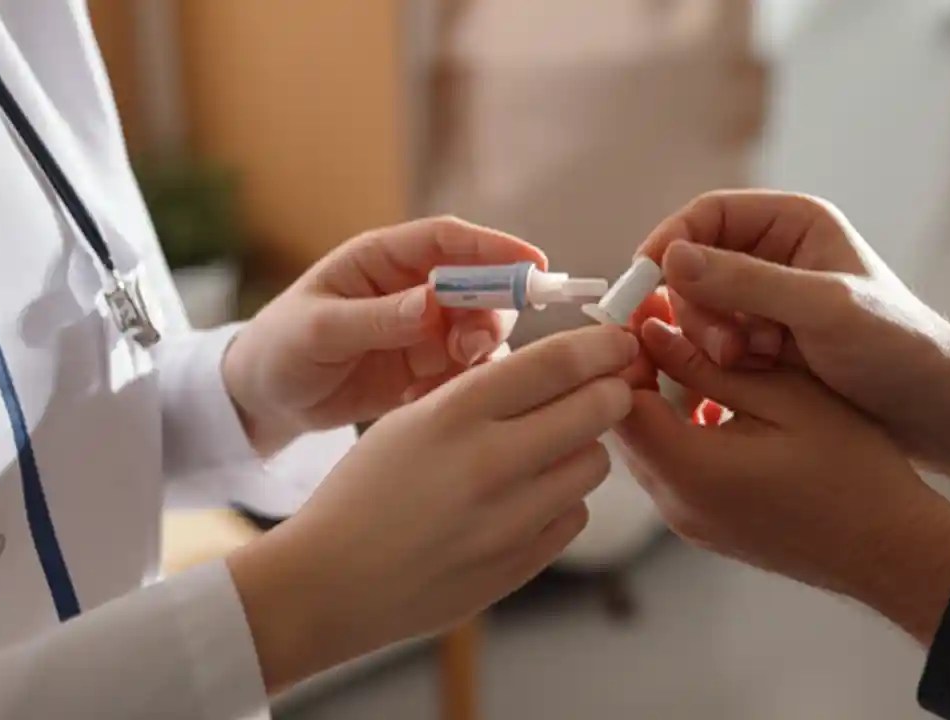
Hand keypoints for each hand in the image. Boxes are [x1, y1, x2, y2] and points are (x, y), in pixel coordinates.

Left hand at [222, 216, 544, 453]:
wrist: (263, 401)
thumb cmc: (280, 349)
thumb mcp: (319, 330)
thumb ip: (377, 317)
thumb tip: (432, 303)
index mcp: (384, 259)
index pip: (451, 241)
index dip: (496, 248)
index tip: (533, 265)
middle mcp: (414, 288)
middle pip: (480, 286)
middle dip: (493, 310)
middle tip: (478, 344)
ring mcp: (425, 330)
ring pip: (481, 330)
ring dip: (478, 352)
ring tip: (444, 376)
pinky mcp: (429, 368)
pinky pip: (468, 372)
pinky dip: (459, 386)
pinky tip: (420, 398)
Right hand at [228, 325, 637, 691]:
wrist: (332, 583)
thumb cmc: (367, 491)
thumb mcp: (410, 418)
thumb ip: (483, 392)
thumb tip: (561, 367)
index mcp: (455, 414)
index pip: (558, 362)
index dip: (601, 346)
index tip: (616, 343)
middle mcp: (490, 463)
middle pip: (597, 408)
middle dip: (612, 391)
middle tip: (609, 389)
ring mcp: (510, 521)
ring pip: (595, 462)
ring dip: (584, 447)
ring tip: (550, 450)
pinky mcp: (521, 564)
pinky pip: (575, 514)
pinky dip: (563, 501)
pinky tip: (527, 500)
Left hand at [617, 318, 949, 644]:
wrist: (893, 549)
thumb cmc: (855, 471)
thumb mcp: (787, 396)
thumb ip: (710, 364)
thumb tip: (653, 332)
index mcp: (690, 470)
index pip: (618, 401)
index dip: (624, 351)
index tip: (646, 312)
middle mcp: (676, 505)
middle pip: (625, 426)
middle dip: (638, 372)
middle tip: (666, 323)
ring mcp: (689, 524)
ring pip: (646, 447)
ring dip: (659, 400)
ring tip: (694, 355)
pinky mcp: (707, 529)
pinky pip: (672, 471)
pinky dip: (679, 432)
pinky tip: (716, 402)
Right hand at [636, 190, 949, 506]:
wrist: (935, 410)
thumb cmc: (896, 349)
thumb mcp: (823, 312)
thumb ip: (747, 283)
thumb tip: (672, 259)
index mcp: (793, 224)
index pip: (706, 215)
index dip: (668, 244)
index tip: (642, 284)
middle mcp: (775, 255)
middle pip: (694, 265)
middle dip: (696, 306)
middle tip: (725, 347)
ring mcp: (768, 301)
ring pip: (699, 310)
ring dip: (710, 339)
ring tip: (750, 366)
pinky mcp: (765, 342)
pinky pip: (714, 343)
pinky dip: (721, 362)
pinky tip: (752, 380)